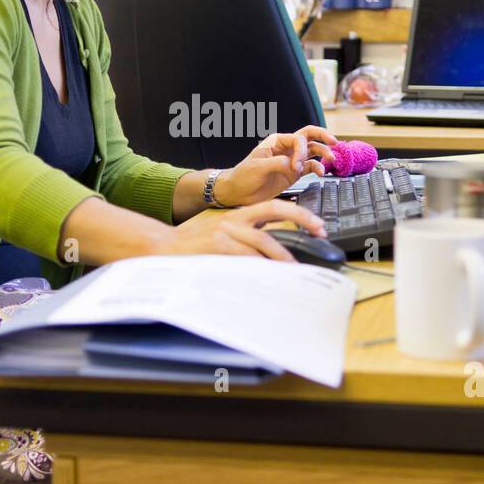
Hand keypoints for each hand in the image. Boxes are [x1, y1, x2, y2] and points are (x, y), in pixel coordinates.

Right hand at [158, 200, 325, 261]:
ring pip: (264, 241)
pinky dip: (260, 268)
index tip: (317, 224)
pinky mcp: (218, 247)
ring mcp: (227, 232)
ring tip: (295, 268)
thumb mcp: (220, 229)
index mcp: (237, 214)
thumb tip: (269, 245)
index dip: (299, 213)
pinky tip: (269, 277)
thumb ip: (243, 233)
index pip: (274, 206)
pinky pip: (246, 259)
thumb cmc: (191, 243)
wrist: (162, 247)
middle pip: (275, 212)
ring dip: (282, 256)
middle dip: (301, 221)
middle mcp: (235, 219)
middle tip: (320, 234)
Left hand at [214, 125, 339, 205]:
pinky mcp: (294, 174)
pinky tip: (320, 172)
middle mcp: (286, 148)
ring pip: (313, 152)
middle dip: (323, 137)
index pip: (298, 139)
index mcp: (276, 141)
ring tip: (331, 160)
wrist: (237, 193)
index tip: (296, 166)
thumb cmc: (243, 176)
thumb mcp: (258, 167)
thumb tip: (295, 165)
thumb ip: (278, 163)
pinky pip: (310, 167)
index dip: (301, 151)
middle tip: (334, 142)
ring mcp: (291, 160)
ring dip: (323, 153)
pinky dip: (317, 168)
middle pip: (309, 136)